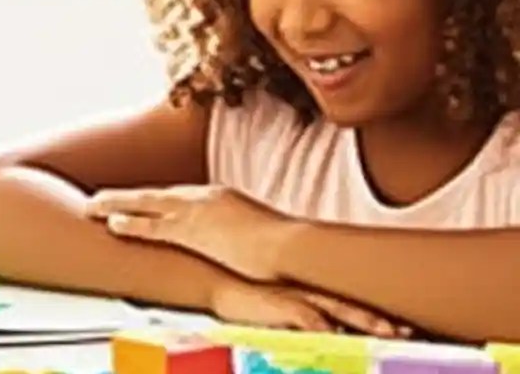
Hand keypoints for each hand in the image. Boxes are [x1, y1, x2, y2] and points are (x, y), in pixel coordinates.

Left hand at [86, 185, 294, 280]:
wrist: (291, 245)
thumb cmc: (283, 245)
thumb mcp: (259, 232)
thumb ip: (242, 233)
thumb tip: (241, 243)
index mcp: (219, 197)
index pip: (177, 198)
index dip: (153, 202)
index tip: (138, 202)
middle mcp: (203, 199)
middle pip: (155, 196)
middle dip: (126, 198)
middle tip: (99, 198)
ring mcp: (196, 212)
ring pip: (145, 205)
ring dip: (117, 206)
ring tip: (92, 207)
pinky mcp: (192, 230)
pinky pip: (153, 226)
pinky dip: (131, 224)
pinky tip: (112, 225)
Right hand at [210, 278, 412, 337]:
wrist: (225, 291)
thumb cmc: (256, 310)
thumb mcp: (286, 322)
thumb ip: (308, 331)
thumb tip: (328, 342)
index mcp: (318, 303)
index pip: (357, 313)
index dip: (382, 322)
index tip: (409, 332)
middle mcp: (315, 298)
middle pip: (357, 311)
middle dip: (383, 322)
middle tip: (408, 332)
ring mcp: (301, 299)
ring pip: (341, 311)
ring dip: (365, 321)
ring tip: (388, 332)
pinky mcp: (285, 305)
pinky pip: (309, 318)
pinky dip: (326, 327)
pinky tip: (337, 335)